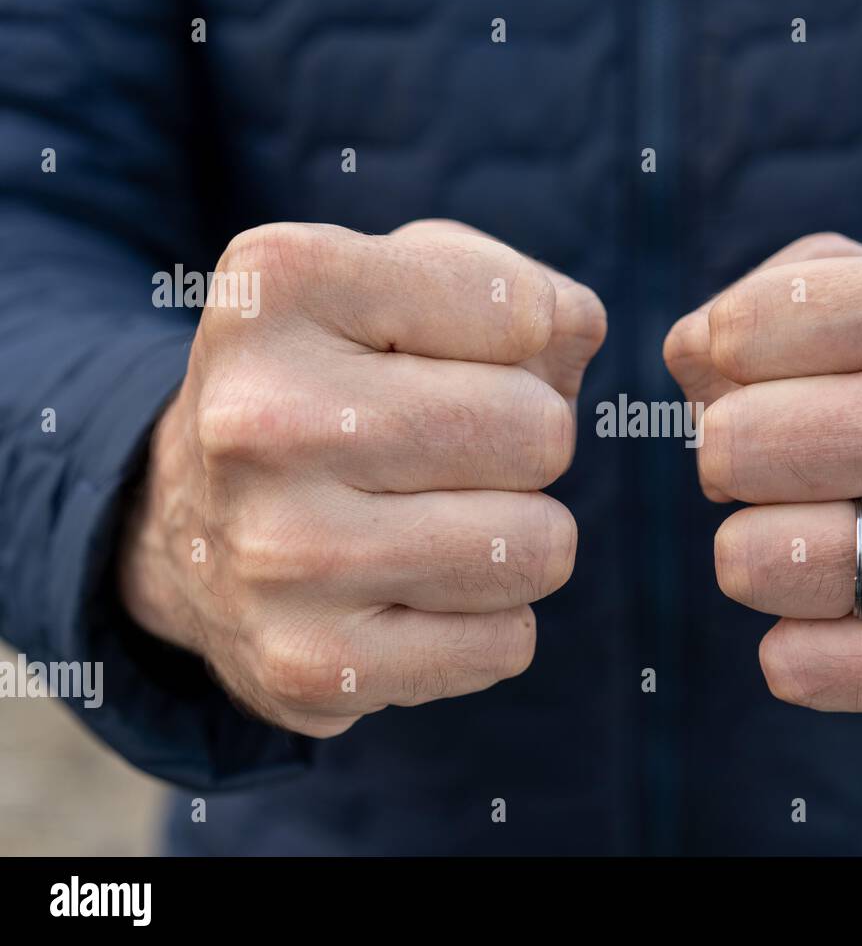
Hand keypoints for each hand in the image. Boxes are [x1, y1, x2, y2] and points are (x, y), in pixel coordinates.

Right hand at [120, 220, 604, 735]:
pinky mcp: (310, 666)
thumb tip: (577, 329)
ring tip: (433, 522)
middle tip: (451, 452)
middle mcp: (261, 419)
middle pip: (541, 434)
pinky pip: (508, 644)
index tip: (451, 357)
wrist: (192, 531)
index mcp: (280, 287)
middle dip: (529, 444)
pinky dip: (486, 621)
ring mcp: (278, 554)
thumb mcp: (399, 289)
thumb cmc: (337, 389)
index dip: (524, 340)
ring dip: (518, 538)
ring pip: (540, 548)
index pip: (524, 312)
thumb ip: (517, 290)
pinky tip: (410, 594)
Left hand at [664, 233, 861, 712]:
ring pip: (748, 561)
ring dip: (760, 548)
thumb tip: (689, 359)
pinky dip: (799, 637)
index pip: (745, 332)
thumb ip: (763, 300)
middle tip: (797, 461)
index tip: (788, 375)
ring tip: (833, 527)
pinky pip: (792, 664)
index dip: (733, 359)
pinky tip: (861, 602)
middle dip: (734, 454)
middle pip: (733, 446)